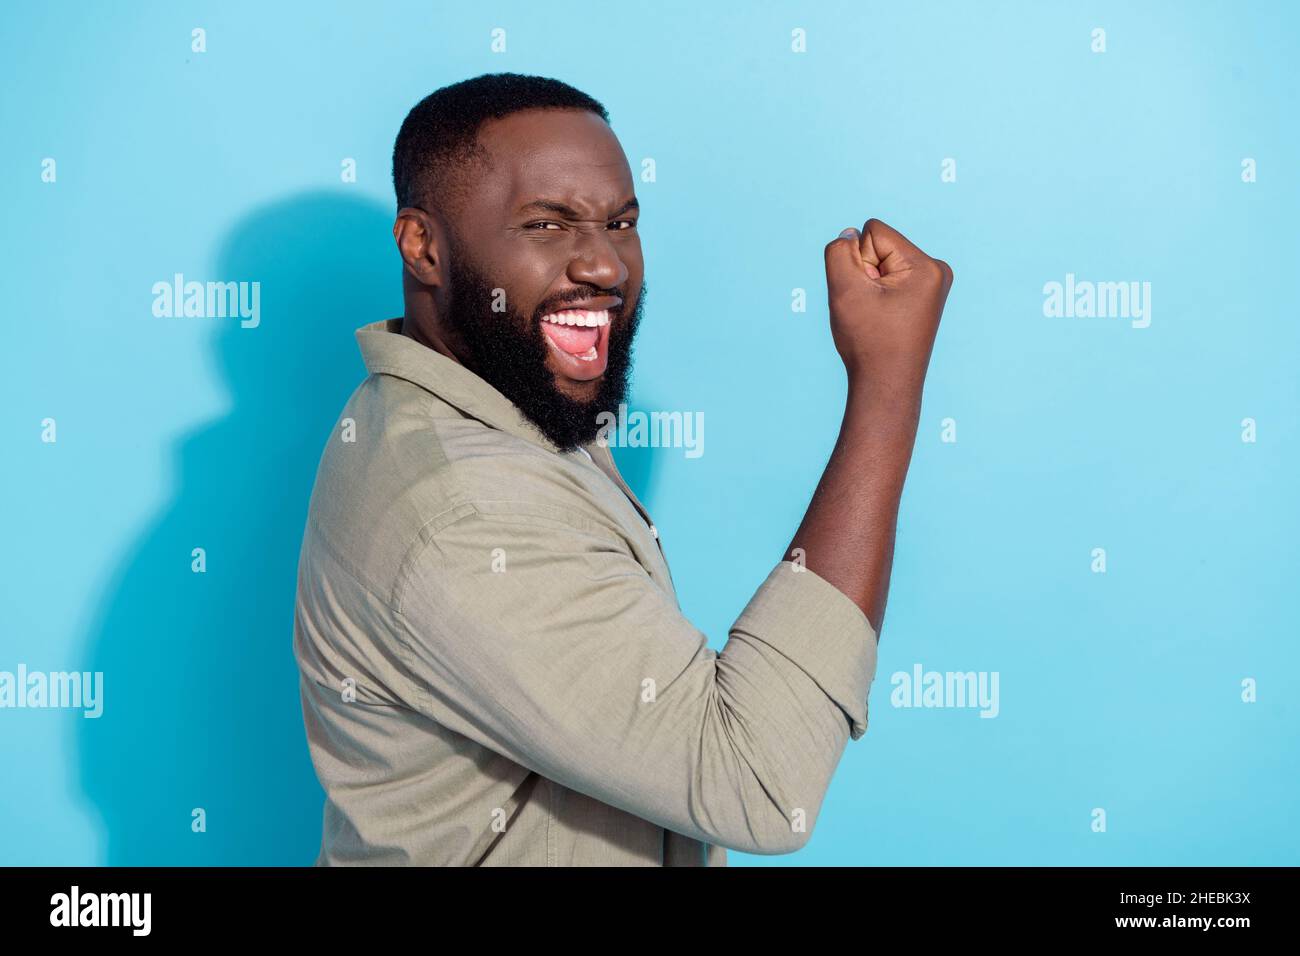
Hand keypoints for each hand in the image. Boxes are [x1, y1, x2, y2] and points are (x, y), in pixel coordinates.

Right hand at [823, 218, 952, 395]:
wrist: (886, 385)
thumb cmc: (868, 341)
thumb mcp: (844, 290)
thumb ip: (838, 252)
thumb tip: (849, 234)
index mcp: (926, 266)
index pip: (874, 232)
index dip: (857, 261)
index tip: (867, 296)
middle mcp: (937, 270)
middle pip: (880, 246)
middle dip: (866, 273)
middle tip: (872, 310)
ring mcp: (933, 284)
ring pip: (883, 263)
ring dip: (870, 286)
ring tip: (877, 316)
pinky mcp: (924, 296)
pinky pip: (890, 278)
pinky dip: (878, 295)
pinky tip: (882, 319)